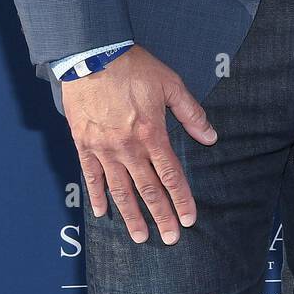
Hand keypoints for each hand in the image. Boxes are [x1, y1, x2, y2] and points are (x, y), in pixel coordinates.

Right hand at [62, 45, 217, 244]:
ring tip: (140, 236)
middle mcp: (128, 147)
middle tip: (170, 238)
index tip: (189, 218)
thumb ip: (191, 113)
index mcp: (151, 133)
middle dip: (161, 216)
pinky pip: (91, 176)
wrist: (93, 55)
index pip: (170, 174)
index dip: (181, 198)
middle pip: (147, 189)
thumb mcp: (170, 83)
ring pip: (120, 190)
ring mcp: (104, 148)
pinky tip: (103, 213)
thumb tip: (210, 136)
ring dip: (131, 215)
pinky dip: (97, 196)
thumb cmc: (133, 67)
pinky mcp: (84, 144)